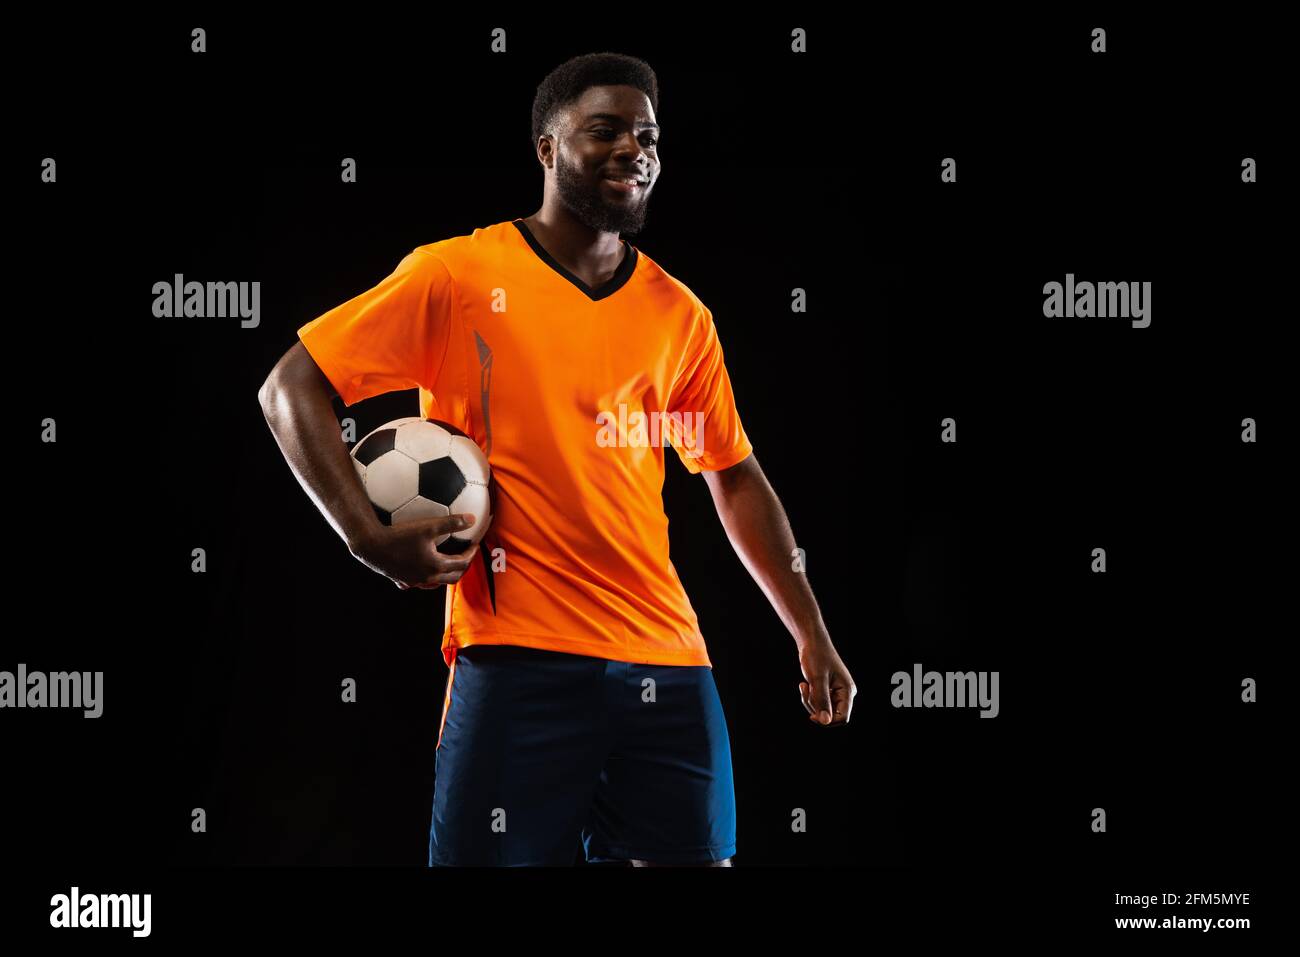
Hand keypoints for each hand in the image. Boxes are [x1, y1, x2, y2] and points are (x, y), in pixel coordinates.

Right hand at [349, 513, 480, 589]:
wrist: (370, 546)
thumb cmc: (399, 535)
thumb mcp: (428, 526)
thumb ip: (451, 523)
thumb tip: (472, 519)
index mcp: (436, 566)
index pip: (461, 563)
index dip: (471, 554)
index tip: (474, 544)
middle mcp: (426, 578)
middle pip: (452, 578)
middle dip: (462, 568)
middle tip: (466, 557)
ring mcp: (413, 581)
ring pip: (435, 583)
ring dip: (445, 575)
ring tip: (447, 565)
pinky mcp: (401, 580)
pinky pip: (417, 582)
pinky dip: (425, 578)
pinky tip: (421, 569)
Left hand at [797, 635, 854, 725]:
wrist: (812, 642)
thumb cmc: (816, 657)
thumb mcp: (817, 679)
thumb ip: (821, 700)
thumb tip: (825, 721)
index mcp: (848, 690)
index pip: (842, 717)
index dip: (827, 720)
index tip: (811, 716)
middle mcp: (845, 693)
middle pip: (830, 714)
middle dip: (815, 706)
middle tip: (806, 690)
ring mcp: (837, 692)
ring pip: (822, 709)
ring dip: (810, 700)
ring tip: (804, 685)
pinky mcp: (829, 690)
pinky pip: (818, 702)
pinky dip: (809, 696)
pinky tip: (804, 684)